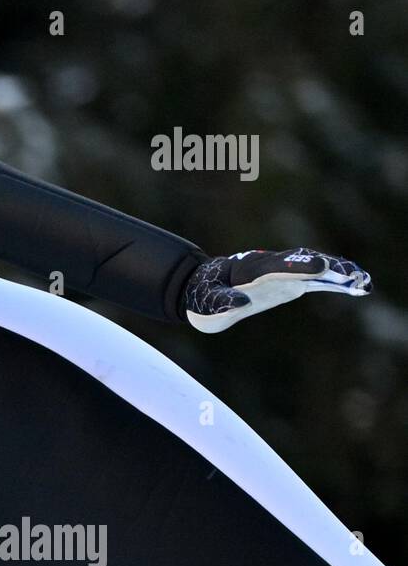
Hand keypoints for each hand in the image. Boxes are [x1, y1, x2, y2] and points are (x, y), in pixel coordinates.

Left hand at [183, 248, 370, 332]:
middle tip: (353, 275)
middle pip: (303, 262)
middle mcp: (270, 266)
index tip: (320, 267)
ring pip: (314, 269)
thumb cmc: (203, 295)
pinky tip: (357, 287)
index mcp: (250, 270)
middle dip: (328, 267)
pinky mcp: (288, 281)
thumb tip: (243, 303)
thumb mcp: (206, 301)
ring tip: (364, 282)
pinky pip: (316, 280)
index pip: (277, 266)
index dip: (299, 266)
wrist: (202, 285)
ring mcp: (281, 272)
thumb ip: (222, 300)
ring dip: (339, 273)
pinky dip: (336, 282)